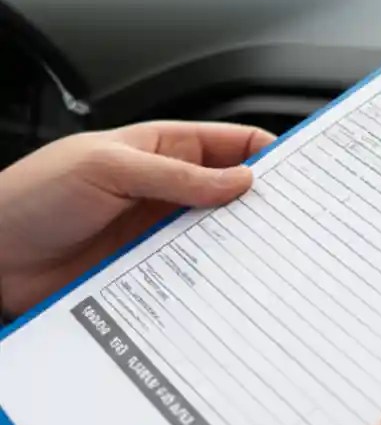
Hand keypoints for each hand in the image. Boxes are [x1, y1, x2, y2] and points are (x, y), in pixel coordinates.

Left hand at [0, 121, 274, 317]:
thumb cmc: (34, 194)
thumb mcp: (109, 167)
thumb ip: (177, 176)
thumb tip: (240, 181)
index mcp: (165, 147)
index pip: (234, 143)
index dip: (271, 153)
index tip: (302, 172)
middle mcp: (170, 188)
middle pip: (236, 193)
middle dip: (265, 203)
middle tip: (293, 220)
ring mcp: (161, 230)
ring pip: (219, 235)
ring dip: (239, 244)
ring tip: (265, 253)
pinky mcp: (150, 268)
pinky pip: (193, 271)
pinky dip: (213, 276)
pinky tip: (226, 281)